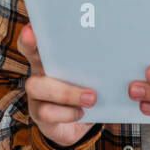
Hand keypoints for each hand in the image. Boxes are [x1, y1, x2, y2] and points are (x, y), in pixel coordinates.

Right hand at [18, 22, 96, 148]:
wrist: (85, 120)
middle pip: (32, 59)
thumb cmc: (90, 87)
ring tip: (92, 97)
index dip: (30, 36)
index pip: (34, 43)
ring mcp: (36, 97)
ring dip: (66, 92)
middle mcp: (39, 74)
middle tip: (58, 54)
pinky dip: (68, 113)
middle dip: (40, 56)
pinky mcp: (42, 116)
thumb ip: (99, 60)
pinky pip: (47, 113)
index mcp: (50, 59)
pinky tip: (83, 112)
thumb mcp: (94, 72)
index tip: (32, 29)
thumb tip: (120, 53)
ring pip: (37, 87)